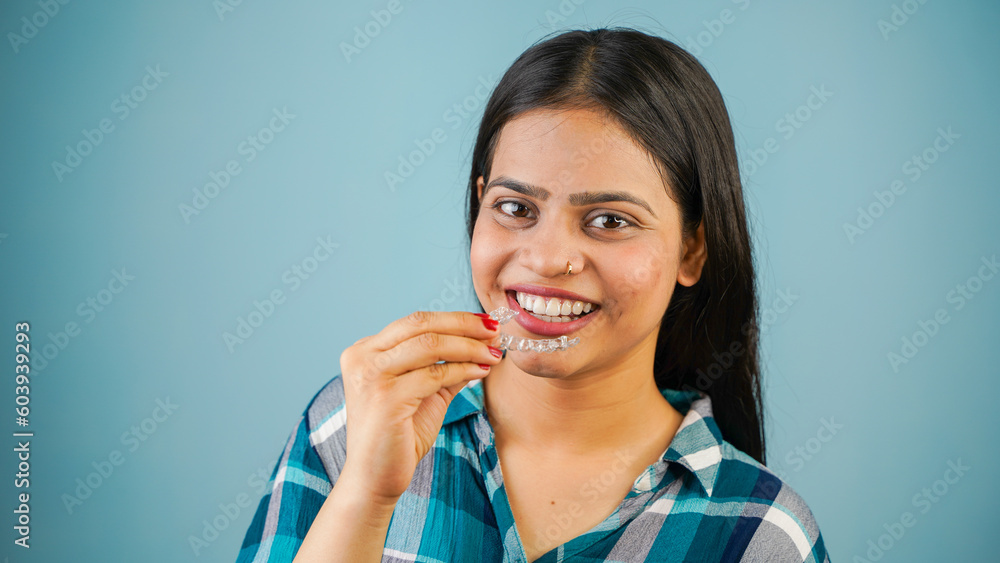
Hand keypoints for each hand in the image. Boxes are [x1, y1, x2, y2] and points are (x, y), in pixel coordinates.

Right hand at [337, 311, 501, 505]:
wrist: (374, 479)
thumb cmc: (398, 437)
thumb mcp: (424, 393)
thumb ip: (445, 367)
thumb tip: (482, 344)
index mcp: (365, 351)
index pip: (415, 322)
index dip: (454, 319)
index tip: (485, 324)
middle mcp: (362, 357)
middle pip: (421, 325)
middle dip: (464, 324)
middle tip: (495, 330)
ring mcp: (371, 376)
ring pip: (430, 345)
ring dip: (468, 347)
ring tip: (493, 353)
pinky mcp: (385, 397)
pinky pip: (435, 375)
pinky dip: (463, 370)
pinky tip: (480, 372)